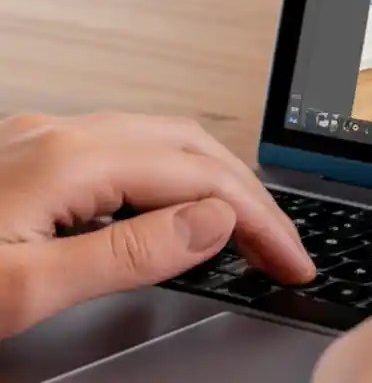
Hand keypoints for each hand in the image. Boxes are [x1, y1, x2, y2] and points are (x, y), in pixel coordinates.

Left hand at [0, 112, 315, 337]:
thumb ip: (127, 254)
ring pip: (159, 143)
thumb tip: (213, 222)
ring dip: (212, 183)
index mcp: (68, 161)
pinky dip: (170, 181)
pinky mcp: (27, 157)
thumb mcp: (25, 289)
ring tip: (243, 232)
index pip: (201, 179)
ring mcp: (41, 140)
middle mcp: (59, 136)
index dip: (260, 221)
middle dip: (248, 197)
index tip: (291, 261)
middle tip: (282, 248)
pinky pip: (123, 152)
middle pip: (191, 148)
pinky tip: (172, 214)